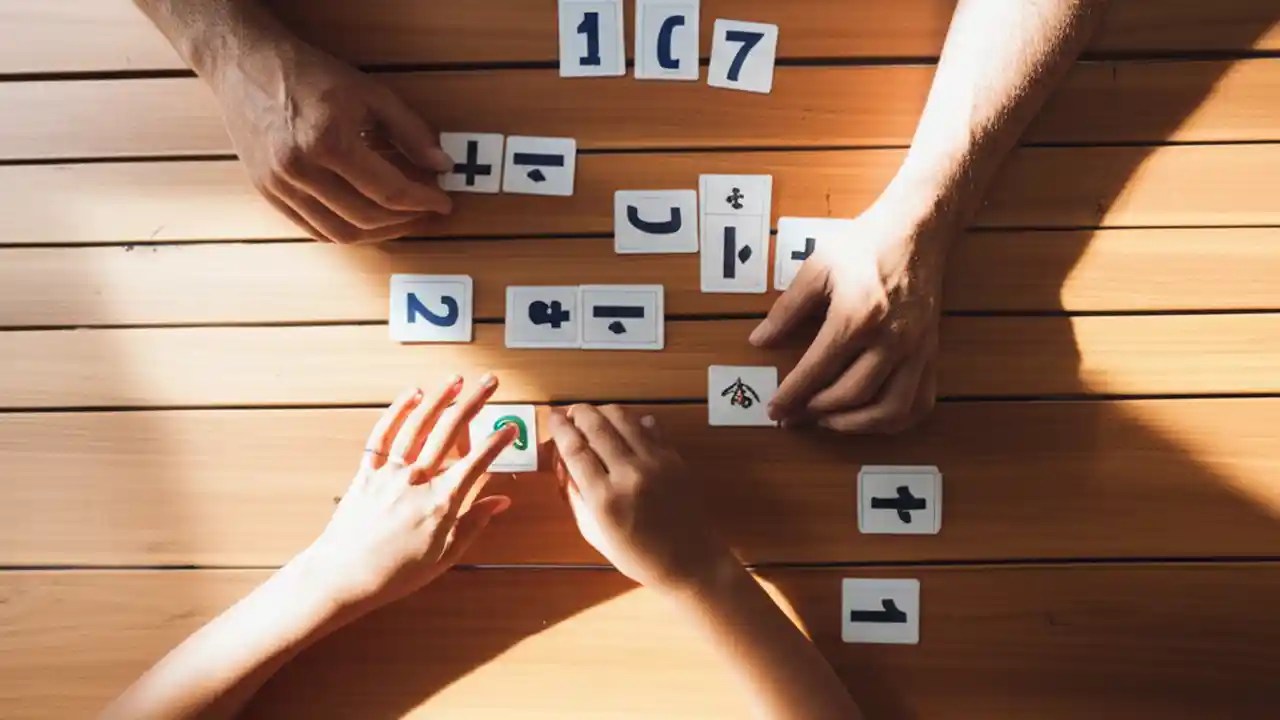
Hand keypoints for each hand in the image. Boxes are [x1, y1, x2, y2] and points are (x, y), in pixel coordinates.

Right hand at [210, 40, 453, 243]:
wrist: (246, 65)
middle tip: (426, 212)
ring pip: (339, 233)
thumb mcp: (371, 93)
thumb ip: (410, 131)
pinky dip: (346, 232)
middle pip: (365, 218)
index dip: (422, 201)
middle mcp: (300, 170)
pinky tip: (367, 220)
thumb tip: (442, 165)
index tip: (443, 203)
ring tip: (401, 220)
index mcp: (328, 142)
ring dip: (378, 233)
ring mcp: (279, 186)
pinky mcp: (267, 193)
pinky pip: (313, 230)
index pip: (388, 191)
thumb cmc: (310, 74)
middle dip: (404, 221)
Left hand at [294, 377, 515, 612]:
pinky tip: (413, 395)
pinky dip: (398, 411)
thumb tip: (500, 501)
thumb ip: (474, 523)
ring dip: (439, 397)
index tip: (511, 427)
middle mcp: (417, 480)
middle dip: (474, 402)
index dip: (497, 441)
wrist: (343, 576)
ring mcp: (390, 472)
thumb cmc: (395, 573)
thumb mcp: (445, 556)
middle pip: (450, 431)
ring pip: (418, 424)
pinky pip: (383, 434)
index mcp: (441, 503)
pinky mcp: (366, 472)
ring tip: (455, 380)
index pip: (477, 462)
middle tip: (489, 382)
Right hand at [548, 405, 734, 590]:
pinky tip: (625, 424)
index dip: (560, 429)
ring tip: (594, 414)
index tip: (552, 417)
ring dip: (604, 411)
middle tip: (571, 412)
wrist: (690, 562)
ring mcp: (655, 463)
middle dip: (579, 413)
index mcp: (605, 498)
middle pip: (597, 427)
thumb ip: (577, 497)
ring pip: (624, 419)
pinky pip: (650, 427)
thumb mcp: (595, 534)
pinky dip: (634, 421)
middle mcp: (629, 474)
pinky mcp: (675, 459)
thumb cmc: (637, 556)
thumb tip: (565, 464)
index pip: (575, 450)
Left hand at [750, 193, 948, 433]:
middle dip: (815, 413)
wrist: (915, 232)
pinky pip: (919, 404)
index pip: (817, 370)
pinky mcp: (932, 355)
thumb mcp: (816, 269)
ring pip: (888, 410)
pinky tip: (868, 419)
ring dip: (853, 426)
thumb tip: (759, 342)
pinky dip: (893, 422)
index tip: (773, 410)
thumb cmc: (863, 246)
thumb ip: (786, 310)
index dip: (791, 396)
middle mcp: (890, 340)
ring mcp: (916, 351)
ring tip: (826, 421)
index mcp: (856, 316)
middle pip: (850, 396)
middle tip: (792, 417)